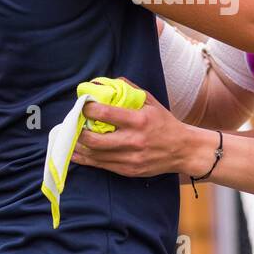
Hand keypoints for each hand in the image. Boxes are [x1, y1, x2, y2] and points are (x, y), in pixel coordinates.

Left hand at [71, 78, 203, 178]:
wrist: (183, 150)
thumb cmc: (164, 123)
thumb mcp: (150, 102)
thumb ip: (128, 90)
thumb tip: (104, 82)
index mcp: (138, 120)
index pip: (105, 113)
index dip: (88, 109)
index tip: (82, 105)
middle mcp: (133, 141)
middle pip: (94, 140)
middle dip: (78, 131)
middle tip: (73, 124)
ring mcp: (130, 158)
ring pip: (94, 155)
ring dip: (78, 147)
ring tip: (70, 138)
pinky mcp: (128, 171)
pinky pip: (101, 166)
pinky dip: (86, 159)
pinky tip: (76, 153)